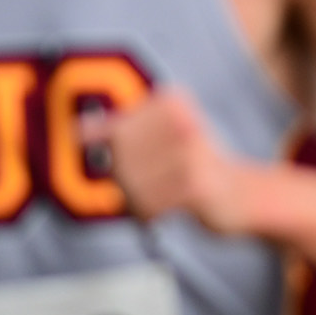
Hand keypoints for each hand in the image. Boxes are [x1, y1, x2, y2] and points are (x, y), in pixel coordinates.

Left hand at [81, 88, 248, 232]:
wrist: (240, 196)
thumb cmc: (189, 165)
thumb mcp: (157, 136)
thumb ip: (117, 129)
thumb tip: (76, 130)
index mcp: (174, 101)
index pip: (117, 132)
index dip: (119, 154)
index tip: (143, 161)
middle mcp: (185, 122)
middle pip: (121, 158)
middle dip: (125, 178)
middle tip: (147, 186)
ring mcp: (192, 154)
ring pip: (131, 183)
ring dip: (135, 199)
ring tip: (155, 200)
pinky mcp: (197, 186)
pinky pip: (147, 203)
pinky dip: (146, 214)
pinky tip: (158, 214)